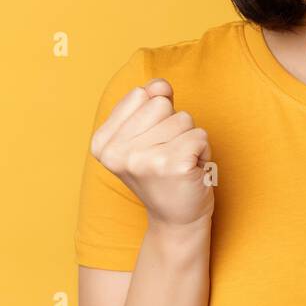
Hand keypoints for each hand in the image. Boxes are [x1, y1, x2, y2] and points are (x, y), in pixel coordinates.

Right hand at [89, 78, 213, 229]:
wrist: (176, 220)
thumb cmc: (163, 173)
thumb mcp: (146, 134)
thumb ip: (149, 101)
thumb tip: (160, 85)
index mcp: (102, 142)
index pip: (141, 94)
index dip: (156, 116)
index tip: (152, 145)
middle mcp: (117, 152)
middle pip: (162, 105)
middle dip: (174, 127)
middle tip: (169, 156)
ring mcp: (143, 159)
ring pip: (184, 119)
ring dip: (189, 140)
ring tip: (179, 164)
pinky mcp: (173, 166)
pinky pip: (200, 135)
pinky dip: (204, 152)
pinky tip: (191, 171)